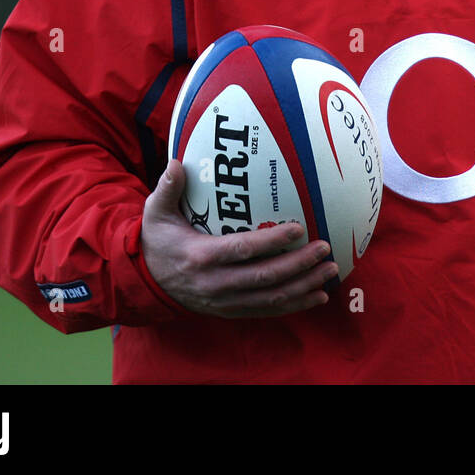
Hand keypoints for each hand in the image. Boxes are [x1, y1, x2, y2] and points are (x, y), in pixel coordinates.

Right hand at [141, 159, 337, 317]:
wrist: (144, 282)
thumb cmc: (156, 241)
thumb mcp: (155, 214)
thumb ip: (167, 189)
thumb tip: (175, 163)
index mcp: (201, 257)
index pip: (242, 250)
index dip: (271, 242)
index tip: (298, 228)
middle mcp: (216, 284)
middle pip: (265, 278)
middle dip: (298, 265)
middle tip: (324, 250)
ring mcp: (225, 301)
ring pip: (271, 298)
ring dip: (304, 287)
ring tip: (330, 270)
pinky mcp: (232, 311)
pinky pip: (268, 311)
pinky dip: (295, 305)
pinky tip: (319, 297)